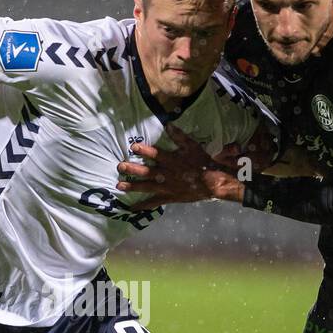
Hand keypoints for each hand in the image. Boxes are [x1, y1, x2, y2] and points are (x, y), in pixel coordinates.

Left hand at [115, 123, 245, 208]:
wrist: (212, 182)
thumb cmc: (201, 162)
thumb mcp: (192, 146)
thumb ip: (179, 136)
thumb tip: (168, 124)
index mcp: (171, 160)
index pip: (156, 154)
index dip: (144, 151)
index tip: (133, 147)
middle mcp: (167, 174)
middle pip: (147, 172)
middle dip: (132, 170)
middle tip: (120, 167)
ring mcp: (167, 187)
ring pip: (147, 186)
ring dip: (133, 186)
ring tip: (119, 186)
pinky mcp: (169, 196)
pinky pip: (154, 201)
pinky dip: (143, 205)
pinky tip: (132, 207)